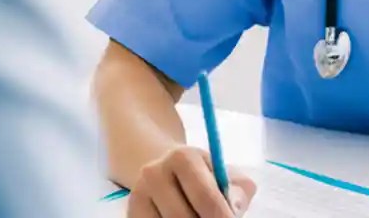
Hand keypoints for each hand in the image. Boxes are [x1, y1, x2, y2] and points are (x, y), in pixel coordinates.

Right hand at [127, 145, 256, 217]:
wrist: (166, 172)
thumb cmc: (203, 176)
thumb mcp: (226, 175)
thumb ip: (237, 190)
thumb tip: (233, 208)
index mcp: (182, 157)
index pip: (205, 197)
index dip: (222, 217)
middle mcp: (154, 172)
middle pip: (182, 217)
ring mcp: (138, 194)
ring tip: (198, 217)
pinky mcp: (131, 213)